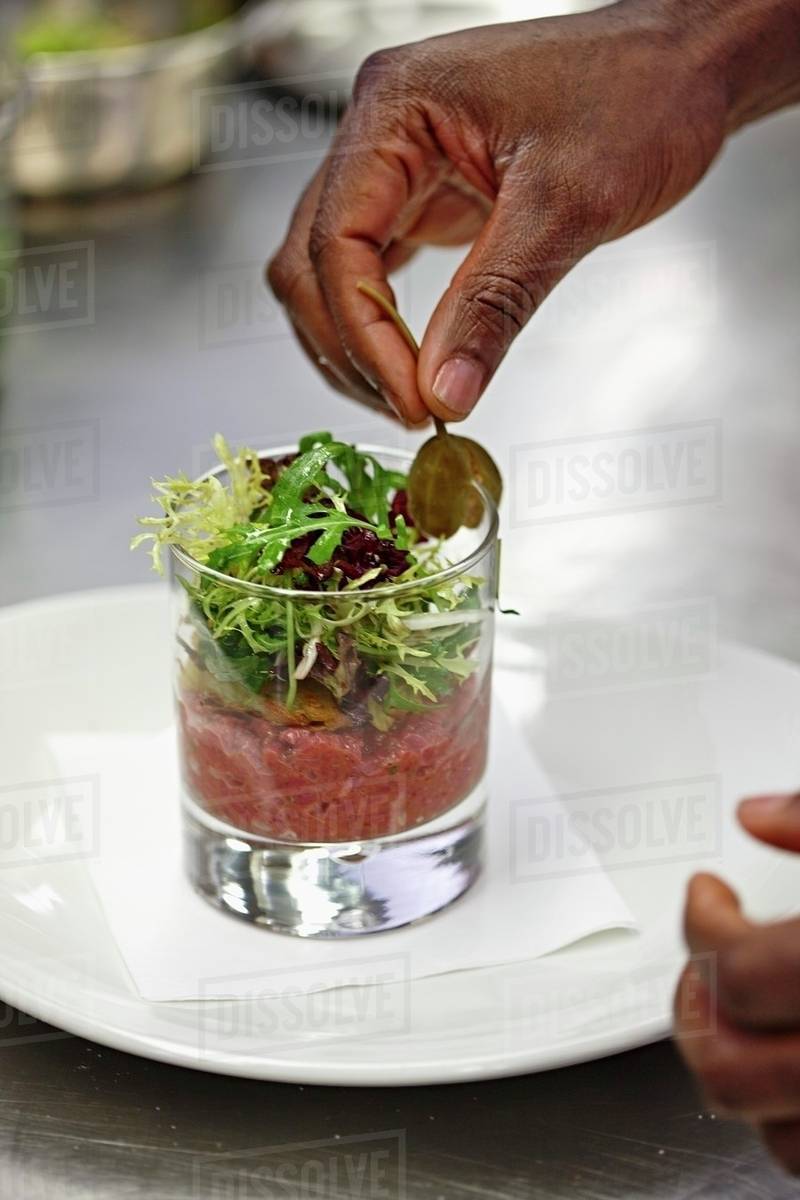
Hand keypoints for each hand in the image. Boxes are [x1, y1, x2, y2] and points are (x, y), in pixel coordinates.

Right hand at [268, 1, 736, 423]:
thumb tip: (445, 390)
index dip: (365, 335)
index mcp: (398, 105)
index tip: (412, 399)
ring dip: (358, 343)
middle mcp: (381, 129)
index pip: (338, 242)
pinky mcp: (422, 193)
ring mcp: (397, 162)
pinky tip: (412, 362)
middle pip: (313, 261)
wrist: (682, 68)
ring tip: (414, 398)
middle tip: (412, 410)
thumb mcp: (566, 207)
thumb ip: (493, 305)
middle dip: (352, 348)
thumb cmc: (639, 94)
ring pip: (330, 272)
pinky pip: (371, 268)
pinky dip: (382, 323)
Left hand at [674, 794, 799, 1174]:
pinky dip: (784, 1118)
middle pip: (728, 1064)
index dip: (704, 924)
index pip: (738, 970)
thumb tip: (759, 815)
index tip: (706, 897)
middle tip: (703, 963)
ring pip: (769, 1129)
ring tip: (739, 1014)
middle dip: (698, 1005)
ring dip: (737, 1065)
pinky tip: (790, 1062)